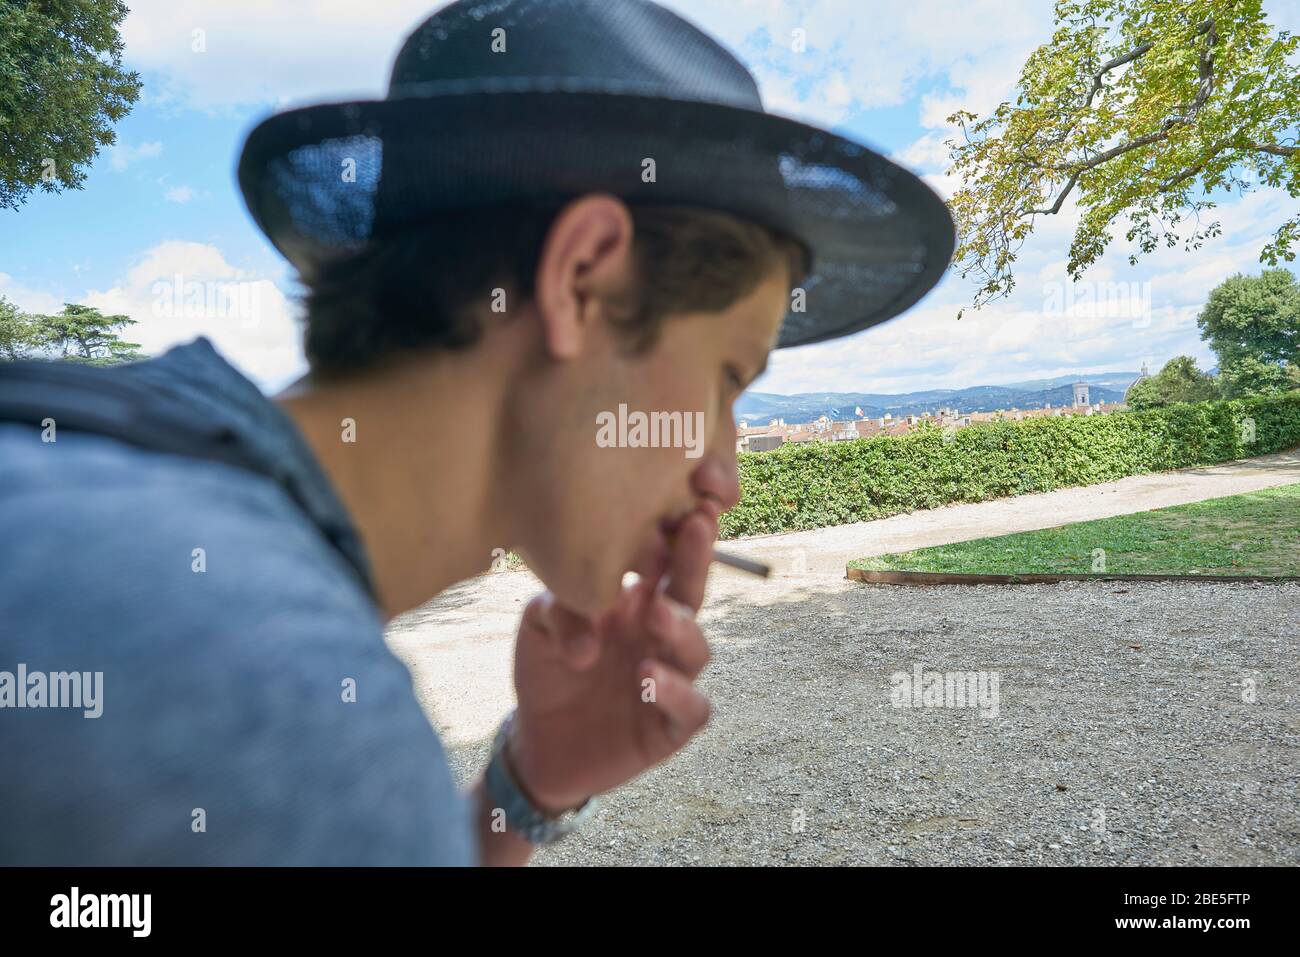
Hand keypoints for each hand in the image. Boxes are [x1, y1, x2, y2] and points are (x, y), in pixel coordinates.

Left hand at [506, 509, 716, 814]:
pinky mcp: (669, 727)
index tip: (685, 494)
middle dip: (696, 558)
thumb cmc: (546, 669)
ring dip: (682, 629)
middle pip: (690, 592)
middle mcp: (659, 634)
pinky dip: (678, 693)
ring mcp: (670, 677)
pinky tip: (648, 678)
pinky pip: (694, 709)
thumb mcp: (538, 626)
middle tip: (696, 524)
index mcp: (635, 601)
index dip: (679, 530)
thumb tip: (592, 634)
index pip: (665, 559)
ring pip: (697, 649)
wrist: (538, 741)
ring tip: (658, 615)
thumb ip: (560, 610)